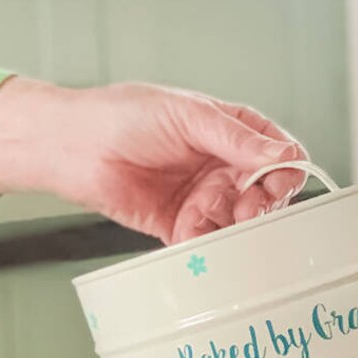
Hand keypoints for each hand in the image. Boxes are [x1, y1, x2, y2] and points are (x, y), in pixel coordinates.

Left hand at [0, 78, 306, 242]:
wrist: (72, 147)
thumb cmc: (123, 116)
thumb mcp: (189, 115)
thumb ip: (237, 138)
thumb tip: (284, 155)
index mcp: (232, 133)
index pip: (280, 155)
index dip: (285, 171)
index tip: (274, 182)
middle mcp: (223, 167)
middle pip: (267, 194)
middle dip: (261, 203)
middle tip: (246, 207)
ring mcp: (206, 198)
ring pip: (242, 222)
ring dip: (233, 224)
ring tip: (208, 213)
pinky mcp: (184, 227)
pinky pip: (209, 242)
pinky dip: (208, 243)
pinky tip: (193, 230)